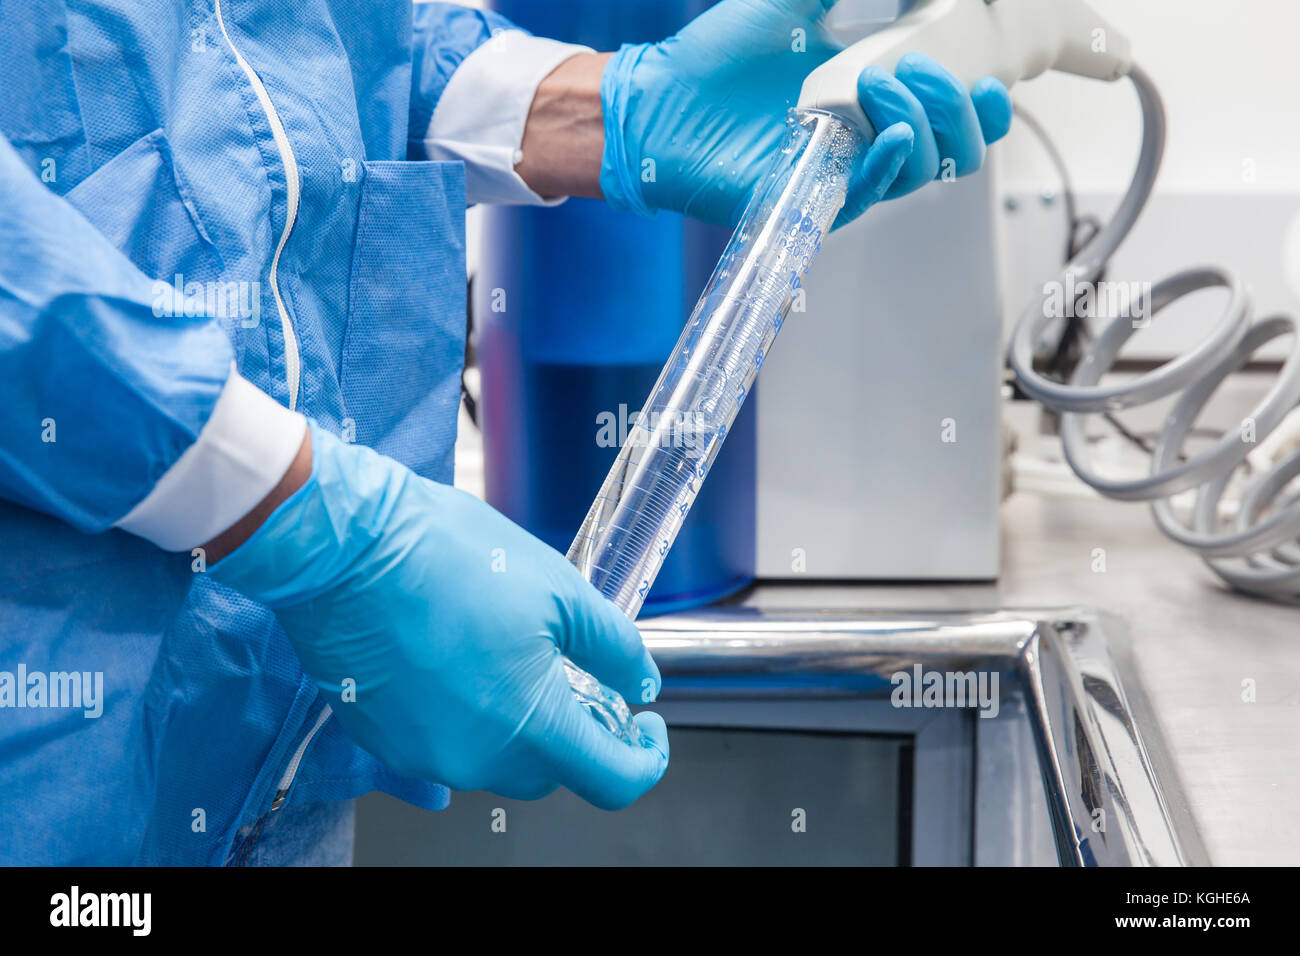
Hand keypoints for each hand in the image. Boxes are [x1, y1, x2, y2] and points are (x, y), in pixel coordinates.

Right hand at [209, 423, 668, 809]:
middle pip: (552, 770)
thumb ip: (615, 648)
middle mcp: (473, 759)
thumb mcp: (561, 590)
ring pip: (496, 757)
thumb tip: (641, 683)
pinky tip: (462, 658)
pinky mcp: (382, 738)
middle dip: (577, 731)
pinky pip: (444, 742)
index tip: (644, 726)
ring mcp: (422, 754)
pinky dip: (467, 714)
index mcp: (529, 727)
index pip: (612, 780)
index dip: (643, 757)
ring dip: (519, 721)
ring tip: (513, 654)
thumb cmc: (446, 558)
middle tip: (578, 676)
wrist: (345, 545)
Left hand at [599, 0, 1013, 227]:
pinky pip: (872, 194)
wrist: (660, 102)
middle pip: (957, 150)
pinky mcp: (816, 201)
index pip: (958, 117)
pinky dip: (890, 164)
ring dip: (919, 124)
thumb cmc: (717, 58)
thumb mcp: (792, 1)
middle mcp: (870, 140)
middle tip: (920, 69)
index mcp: (879, 99)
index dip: (986, 104)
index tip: (988, 76)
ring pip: (922, 172)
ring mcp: (845, 173)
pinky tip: (891, 132)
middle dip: (956, 108)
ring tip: (881, 83)